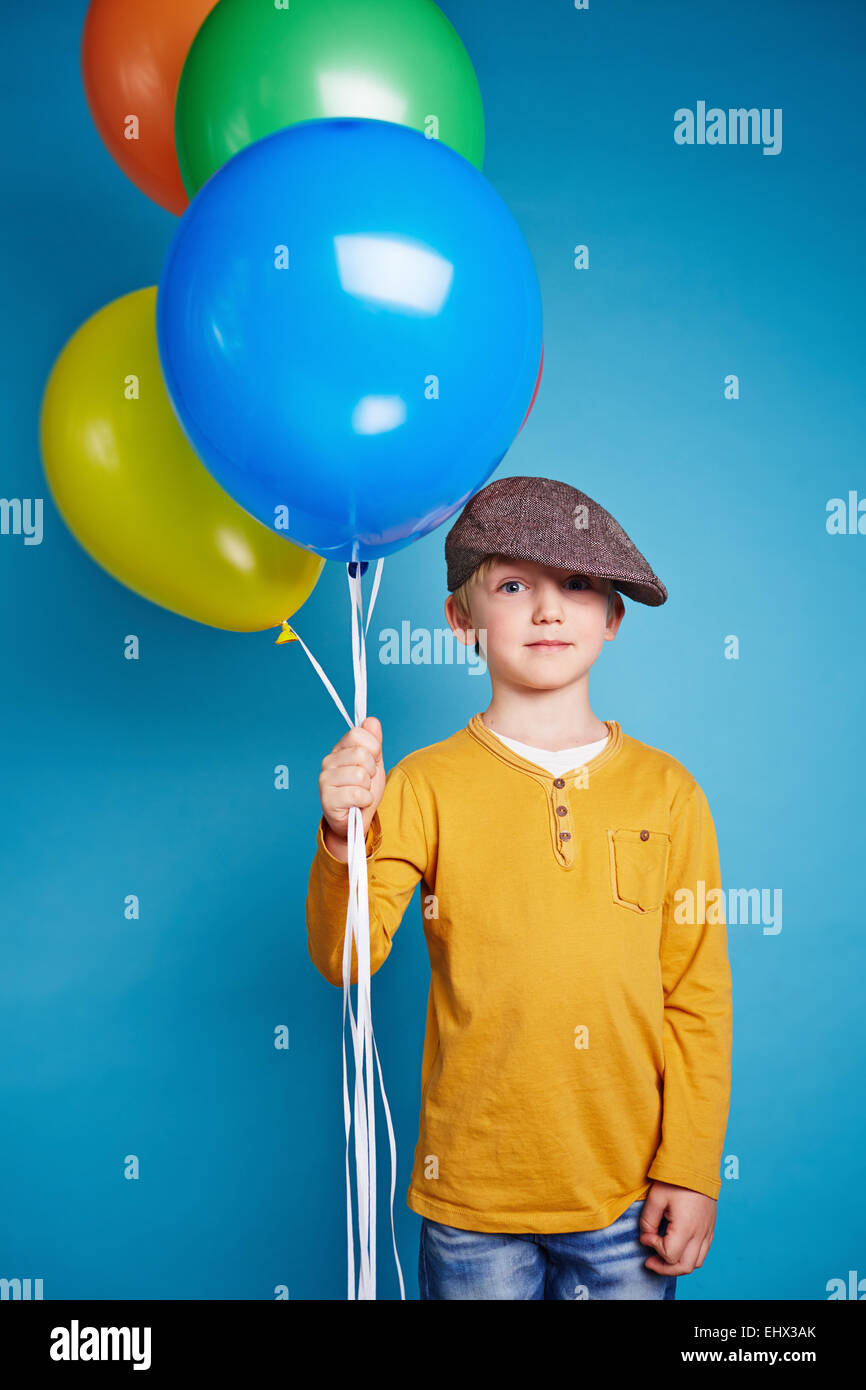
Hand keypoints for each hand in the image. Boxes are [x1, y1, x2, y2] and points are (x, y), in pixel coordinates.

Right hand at [318, 716, 385, 845]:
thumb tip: (372, 721)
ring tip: (360, 793)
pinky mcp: (327, 799)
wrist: (357, 819)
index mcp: (340, 749)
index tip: (371, 762)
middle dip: (371, 771)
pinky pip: (358, 794)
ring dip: (368, 788)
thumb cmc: (364, 790)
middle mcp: (328, 761)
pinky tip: (357, 803)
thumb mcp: (375, 763)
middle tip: (366, 781)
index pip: (358, 734)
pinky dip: (365, 800)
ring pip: (360, 775)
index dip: (373, 748)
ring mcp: (325, 779)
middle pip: (361, 754)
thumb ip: (374, 742)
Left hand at [638, 1182, 716, 1274]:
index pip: (669, 1254)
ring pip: (696, 1263)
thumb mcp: (656, 1197)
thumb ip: (648, 1220)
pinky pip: (703, 1252)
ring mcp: (707, 1232)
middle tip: (650, 1261)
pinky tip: (678, 1248)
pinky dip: (689, 1256)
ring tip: (663, 1257)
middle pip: (684, 1266)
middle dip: (664, 1268)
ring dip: (678, 1265)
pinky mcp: (710, 1228)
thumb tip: (647, 1236)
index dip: (654, 1247)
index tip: (645, 1236)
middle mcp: (700, 1234)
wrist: (698, 1165)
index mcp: (686, 1227)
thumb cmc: (677, 1179)